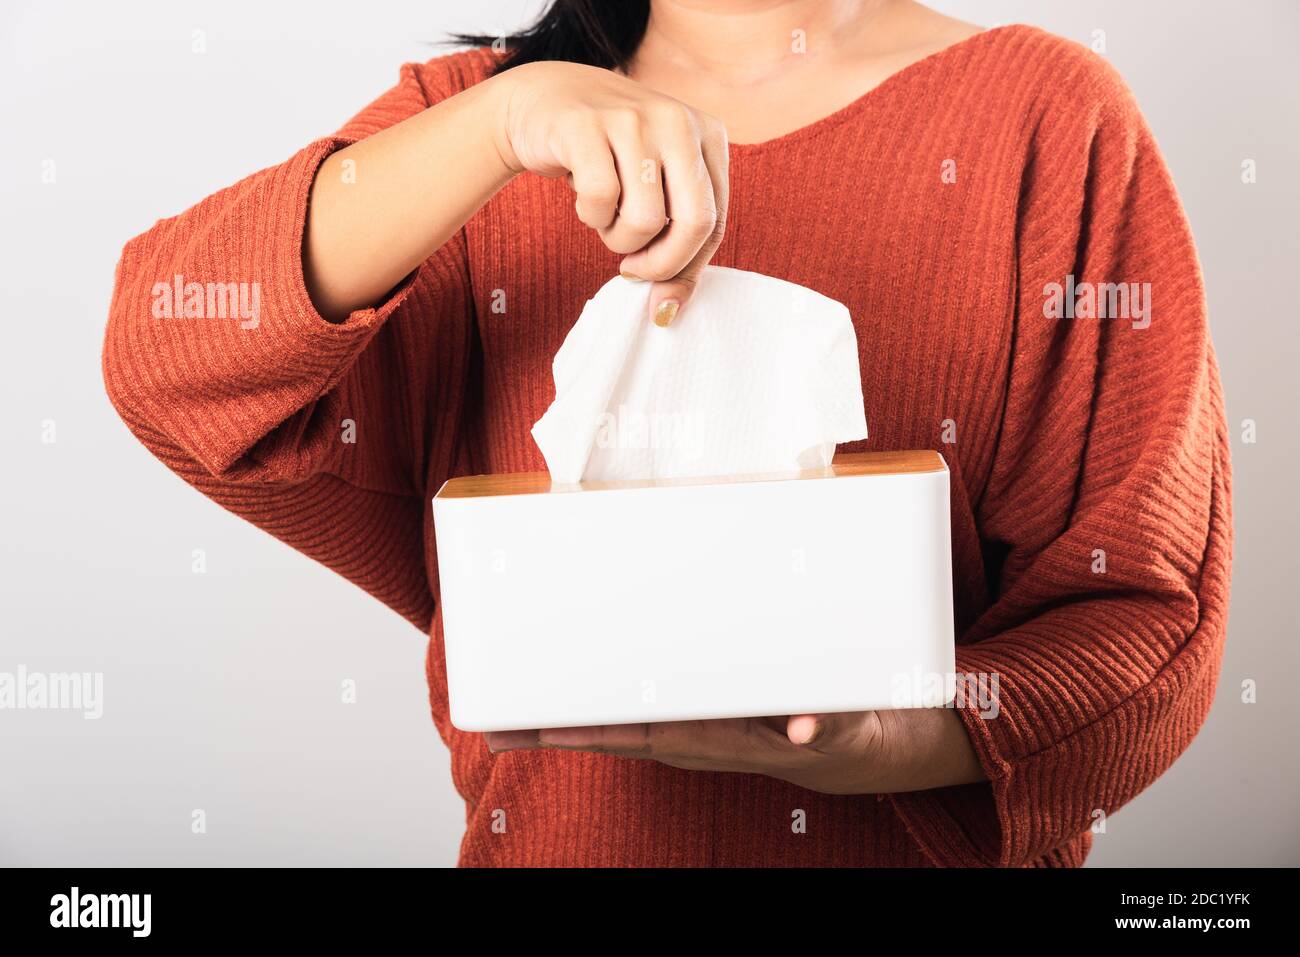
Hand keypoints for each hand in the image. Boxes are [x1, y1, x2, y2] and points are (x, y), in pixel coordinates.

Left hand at [484, 707, 985, 795]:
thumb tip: (808, 727)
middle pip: (617, 732)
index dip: (598, 730)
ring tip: (511, 714)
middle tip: (496, 723)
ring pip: (621, 725)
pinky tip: (568, 701)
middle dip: (556, 730)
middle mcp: (699, 738)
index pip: (651, 733)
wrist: (863, 748)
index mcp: (726, 739)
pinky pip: (642, 712)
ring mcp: (695, 730)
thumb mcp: (848, 725)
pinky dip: (600, 710)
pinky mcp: (700, 717)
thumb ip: (829, 723)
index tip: (550, 727)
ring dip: (567, 722)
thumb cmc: (848, 729)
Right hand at [492, 60, 728, 324]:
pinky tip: (584, 199)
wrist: (544, 100)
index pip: (716, 222)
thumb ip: (675, 236)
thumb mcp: (655, 184)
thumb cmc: (607, 156)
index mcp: (709, 135)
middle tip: (632, 269)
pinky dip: (590, 216)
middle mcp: (678, 121)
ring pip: (645, 220)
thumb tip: (667, 309)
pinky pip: (600, 201)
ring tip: (606, 219)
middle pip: (693, 223)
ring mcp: (634, 119)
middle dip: (662, 264)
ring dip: (618, 238)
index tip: (661, 296)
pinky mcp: (588, 125)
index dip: (688, 270)